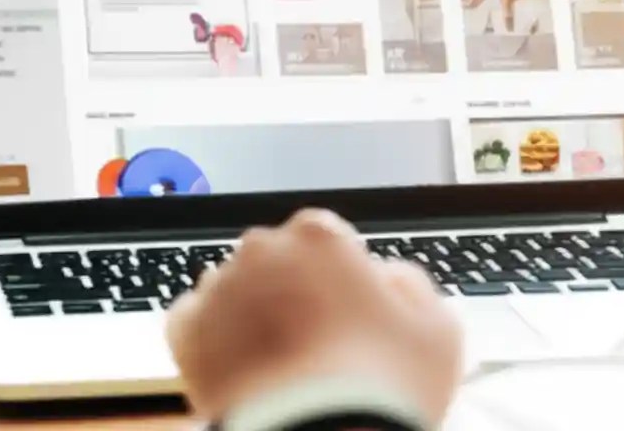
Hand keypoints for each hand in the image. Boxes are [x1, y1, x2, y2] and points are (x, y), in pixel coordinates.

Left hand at [166, 209, 462, 424]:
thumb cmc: (381, 387)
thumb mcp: (436, 329)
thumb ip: (410, 285)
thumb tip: (388, 278)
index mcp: (320, 236)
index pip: (326, 237)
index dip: (341, 274)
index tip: (350, 307)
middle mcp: (263, 251)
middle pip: (278, 260)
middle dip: (294, 290)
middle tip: (319, 342)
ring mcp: (220, 290)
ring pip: (237, 289)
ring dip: (254, 313)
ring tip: (282, 363)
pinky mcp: (187, 333)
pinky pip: (198, 322)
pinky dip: (216, 338)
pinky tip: (246, 365)